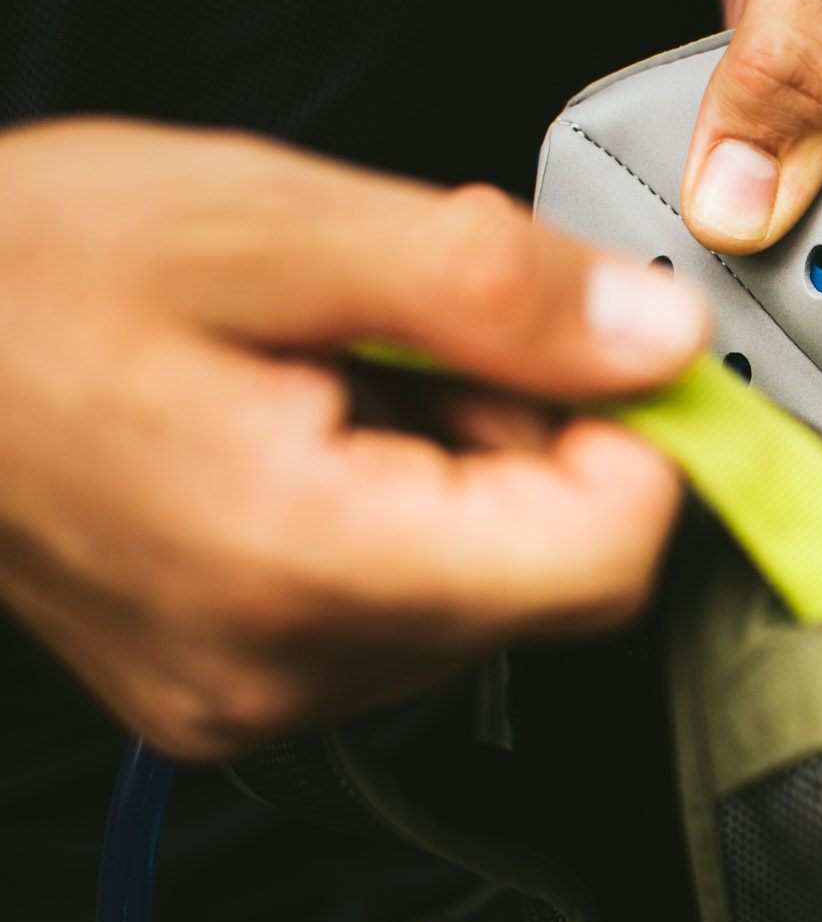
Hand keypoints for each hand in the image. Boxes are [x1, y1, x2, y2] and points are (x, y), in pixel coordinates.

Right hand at [0, 118, 708, 758]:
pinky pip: (407, 613)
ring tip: (344, 379)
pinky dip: (408, 512)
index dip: (642, 442)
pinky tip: (314, 435)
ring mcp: (256, 696)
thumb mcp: (276, 226)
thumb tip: (660, 341)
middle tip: (428, 339)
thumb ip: (493, 290)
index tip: (606, 348)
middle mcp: (284, 671)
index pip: (600, 561)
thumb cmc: (32, 267)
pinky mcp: (242, 686)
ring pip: (488, 595)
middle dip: (539, 442)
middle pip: (554, 582)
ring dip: (469, 473)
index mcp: (300, 561)